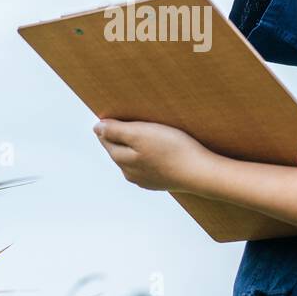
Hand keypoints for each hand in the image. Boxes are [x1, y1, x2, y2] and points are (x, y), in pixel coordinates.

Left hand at [92, 119, 213, 193]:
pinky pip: (149, 166)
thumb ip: (116, 131)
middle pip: (119, 150)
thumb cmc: (172, 150)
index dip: (109, 125)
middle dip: (121, 136)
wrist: (200, 173)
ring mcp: (146, 180)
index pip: (107, 140)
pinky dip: (149, 156)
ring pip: (133, 159)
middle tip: (129, 120)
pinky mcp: (161, 181)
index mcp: (122, 160)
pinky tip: (158, 151)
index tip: (115, 113)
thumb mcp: (141, 134)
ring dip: (135, 147)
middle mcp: (130, 173)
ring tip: (144, 133)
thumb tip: (96, 128)